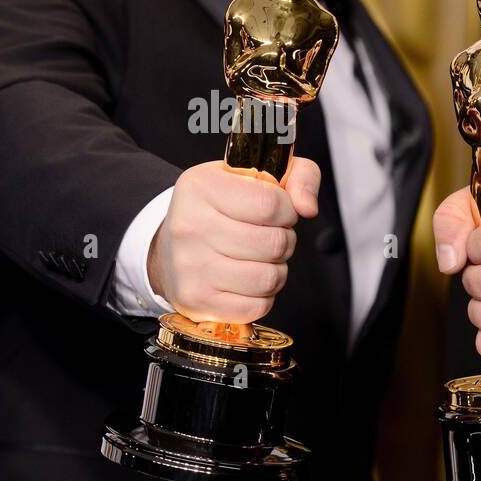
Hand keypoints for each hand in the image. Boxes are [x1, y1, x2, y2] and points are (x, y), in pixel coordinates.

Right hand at [147, 158, 320, 323]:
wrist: (171, 247)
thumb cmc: (219, 209)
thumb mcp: (256, 174)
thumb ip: (298, 176)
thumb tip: (308, 207)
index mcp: (202, 187)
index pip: (271, 204)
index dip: (287, 210)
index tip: (277, 211)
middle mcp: (190, 226)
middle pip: (273, 243)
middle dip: (284, 241)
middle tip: (269, 237)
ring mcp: (190, 266)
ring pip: (268, 278)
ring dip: (276, 270)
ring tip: (260, 259)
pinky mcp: (196, 300)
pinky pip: (257, 307)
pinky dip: (262, 296)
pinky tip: (247, 281)